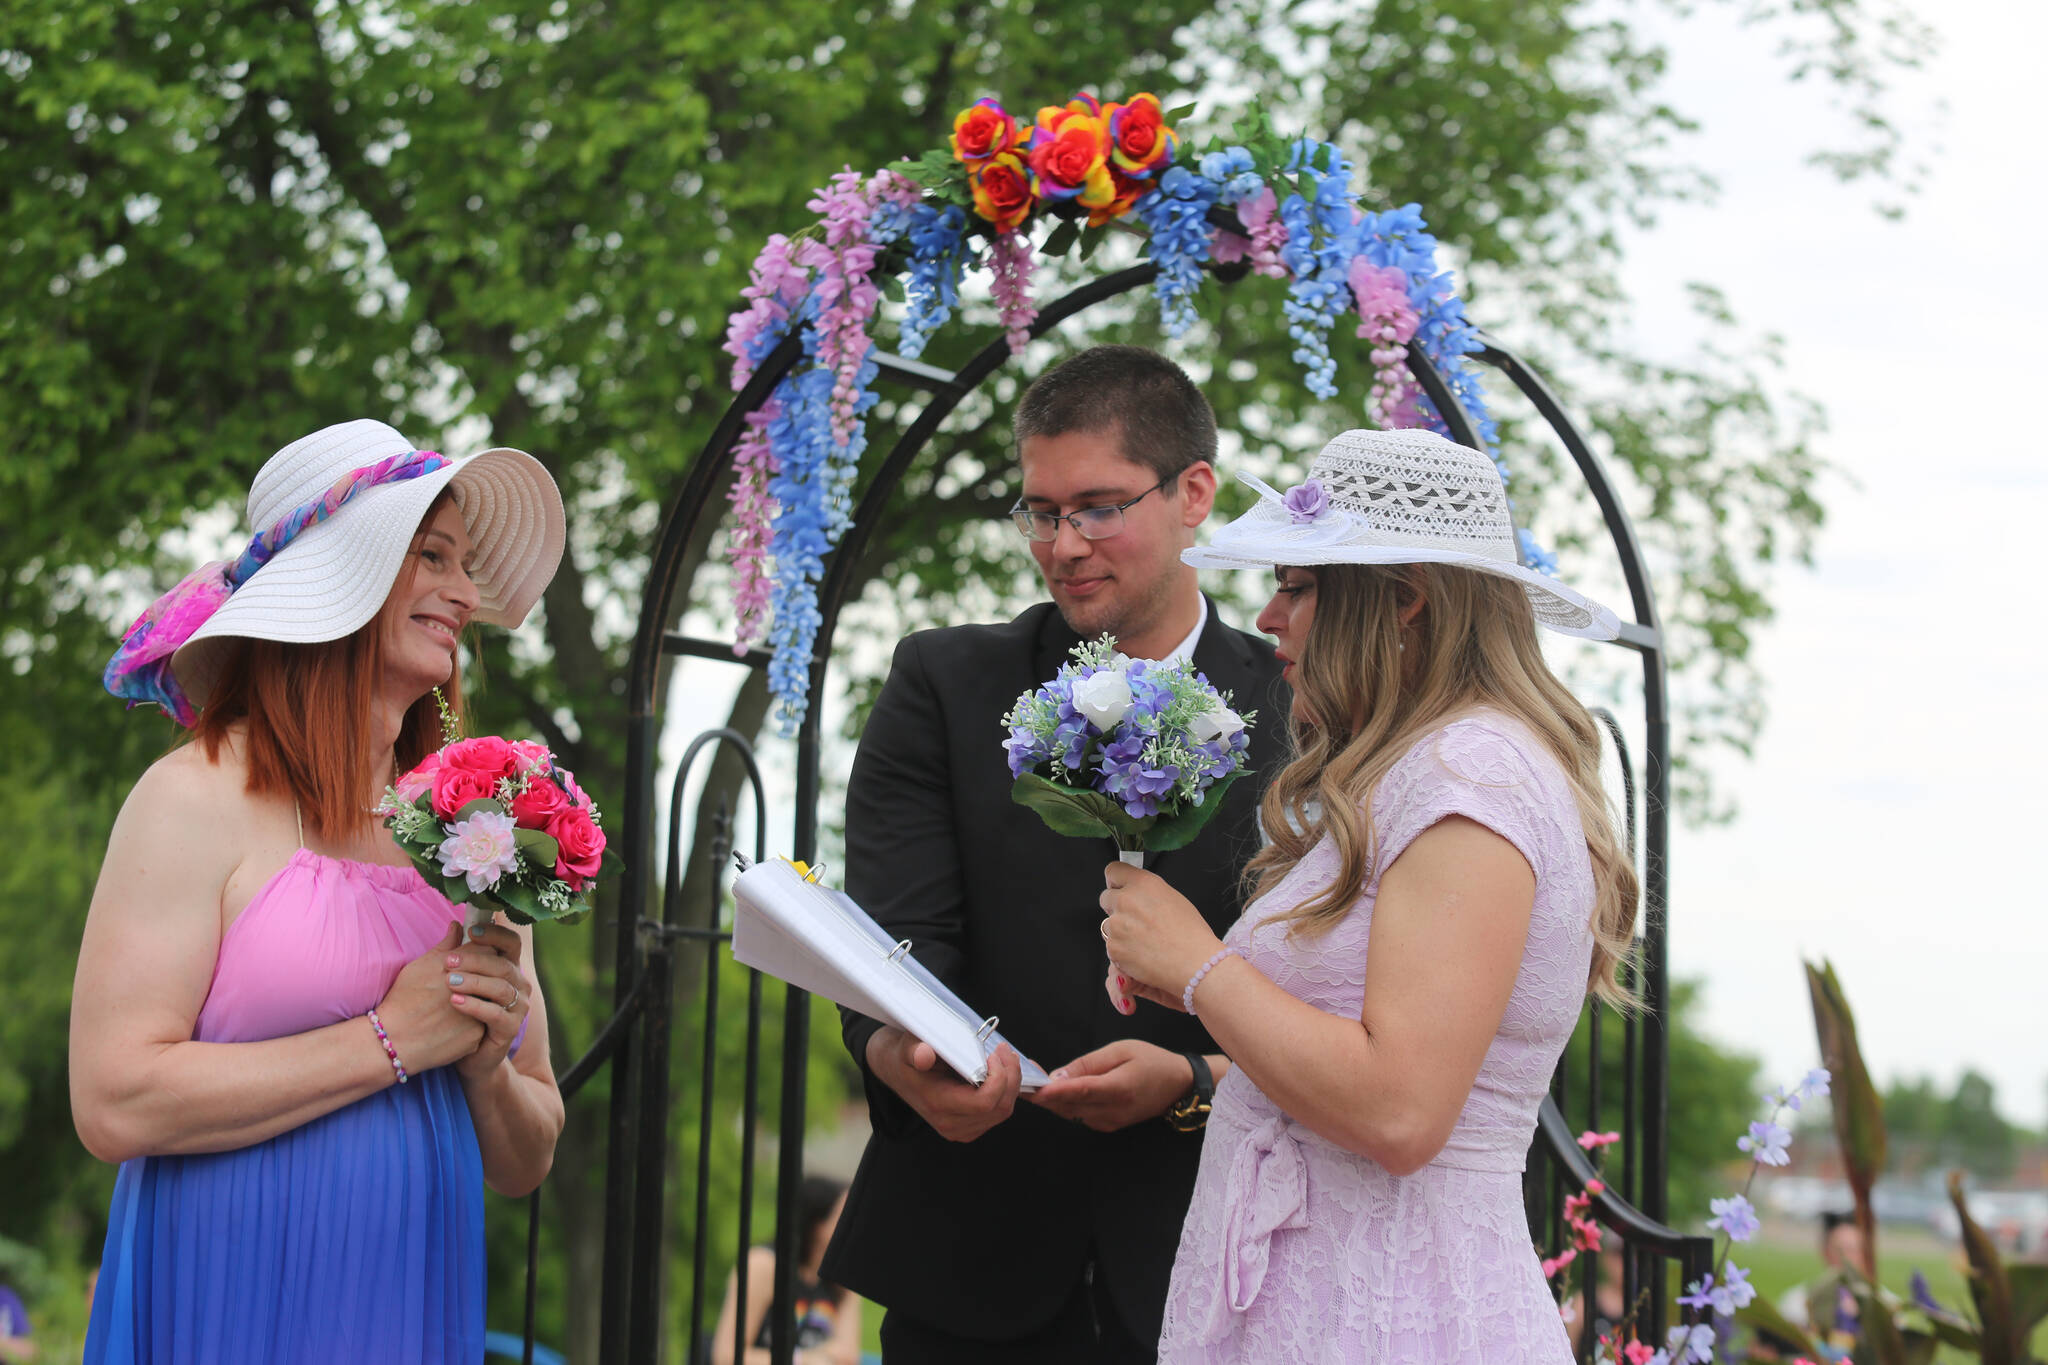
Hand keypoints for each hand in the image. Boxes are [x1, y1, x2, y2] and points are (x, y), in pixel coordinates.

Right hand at [375, 923, 486, 1072]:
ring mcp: (476, 1012)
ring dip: (485, 997)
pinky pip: (485, 1022)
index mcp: (455, 966)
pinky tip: (459, 1024)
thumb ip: (444, 946)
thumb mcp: (418, 967)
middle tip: (473, 980)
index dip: (484, 951)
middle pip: (495, 971)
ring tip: (467, 1002)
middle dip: (487, 973)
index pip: (487, 948)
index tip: (477, 956)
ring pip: (494, 999)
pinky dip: (475, 1021)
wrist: (393, 1042)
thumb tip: (458, 926)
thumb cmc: (402, 1001)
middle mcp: (469, 987)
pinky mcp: (477, 1034)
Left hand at [442, 919, 532, 1082]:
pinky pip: (495, 1014)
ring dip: (474, 982)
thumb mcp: (457, 979)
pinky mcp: (510, 1029)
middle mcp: (518, 985)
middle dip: (475, 960)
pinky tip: (455, 1001)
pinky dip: (475, 1006)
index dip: (494, 934)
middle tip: (448, 961)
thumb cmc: (461, 1011)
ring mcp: (517, 1007)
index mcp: (508, 968)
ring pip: (500, 988)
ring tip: (449, 982)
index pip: (511, 943)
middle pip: (503, 964)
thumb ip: (457, 952)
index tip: (471, 931)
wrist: (465, 1052)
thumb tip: (454, 925)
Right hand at [865, 1024, 1020, 1142]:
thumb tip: (924, 1056)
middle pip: (1000, 1108)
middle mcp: (952, 1124)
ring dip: (1011, 1083)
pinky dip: (1008, 1091)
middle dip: (1010, 1077)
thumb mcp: (907, 1047)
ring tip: (1005, 1057)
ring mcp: (963, 1129)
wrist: (896, 1071)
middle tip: (1004, 1050)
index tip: (993, 1053)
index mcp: (938, 1105)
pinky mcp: (970, 1126)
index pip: (984, 1102)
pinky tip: (1004, 1071)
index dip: (998, 1078)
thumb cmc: (906, 1056)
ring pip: (1003, 1111)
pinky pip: (999, 1112)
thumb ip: (914, 1051)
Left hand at [1028, 1039, 1197, 1130]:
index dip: (1051, 1092)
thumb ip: (1088, 1065)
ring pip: (1072, 1114)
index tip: (1030, 1088)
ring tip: (1037, 1083)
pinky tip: (1061, 1092)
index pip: (1077, 1093)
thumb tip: (1058, 1076)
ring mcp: (1110, 1122)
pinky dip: (1067, 1105)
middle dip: (1045, 1095)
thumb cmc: (1152, 1061)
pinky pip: (1081, 1116)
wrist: (1179, 1084)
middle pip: (1069, 1107)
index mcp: (1118, 1089)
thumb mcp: (1120, 1051)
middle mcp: (1112, 1111)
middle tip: (1024, 1080)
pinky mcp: (1109, 1126)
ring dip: (1054, 1101)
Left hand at [1099, 863, 1222, 1004]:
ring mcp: (1116, 925)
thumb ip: (1147, 891)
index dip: (1116, 881)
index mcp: (1143, 883)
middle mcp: (1125, 900)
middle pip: (1106, 897)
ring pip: (1108, 924)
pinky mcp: (1113, 948)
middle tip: (1135, 920)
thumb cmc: (1191, 933)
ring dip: (1119, 931)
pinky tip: (1142, 954)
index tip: (1118, 887)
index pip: (1113, 870)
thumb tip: (1136, 893)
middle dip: (1116, 907)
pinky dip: (1122, 951)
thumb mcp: (1173, 897)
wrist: (1194, 963)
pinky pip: (1111, 946)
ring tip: (1144, 941)